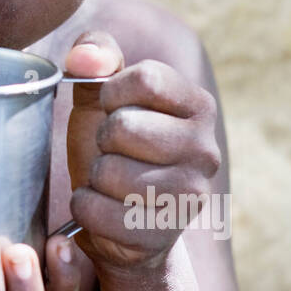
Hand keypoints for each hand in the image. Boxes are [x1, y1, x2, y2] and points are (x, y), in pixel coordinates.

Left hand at [63, 32, 221, 275]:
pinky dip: (86, 207)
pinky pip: (98, 211)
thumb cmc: (114, 147)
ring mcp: (190, 195)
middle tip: (114, 152)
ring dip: (94, 176)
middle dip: (102, 140)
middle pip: (123, 126)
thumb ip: (96, 56)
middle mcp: (206, 150)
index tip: (112, 109)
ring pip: (109, 171)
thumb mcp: (102, 95)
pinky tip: (103, 207)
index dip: (111, 93)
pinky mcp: (164, 234)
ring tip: (110, 181)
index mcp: (198, 106)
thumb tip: (83, 56)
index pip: (145, 79)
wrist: (121, 220)